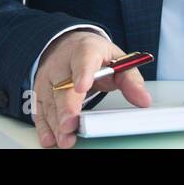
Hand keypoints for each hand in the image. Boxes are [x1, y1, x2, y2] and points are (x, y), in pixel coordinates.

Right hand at [32, 30, 150, 148]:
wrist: (69, 45)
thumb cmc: (96, 55)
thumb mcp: (118, 60)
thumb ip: (131, 80)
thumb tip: (143, 100)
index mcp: (86, 50)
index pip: (84, 58)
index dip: (83, 72)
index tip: (82, 86)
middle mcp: (63, 63)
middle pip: (64, 85)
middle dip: (66, 107)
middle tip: (70, 125)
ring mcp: (49, 77)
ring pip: (50, 100)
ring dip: (56, 122)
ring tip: (64, 139)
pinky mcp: (40, 90)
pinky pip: (40, 109)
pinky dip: (44, 125)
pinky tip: (49, 138)